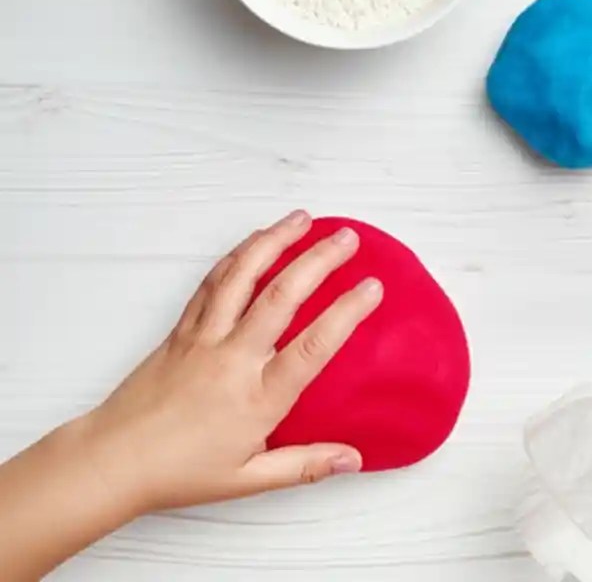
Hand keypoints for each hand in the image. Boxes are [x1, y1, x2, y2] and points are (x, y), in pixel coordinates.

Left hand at [68, 210, 383, 515]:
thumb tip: (353, 459)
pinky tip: (255, 242)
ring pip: (242, 277)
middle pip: (281, 296)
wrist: (112, 461)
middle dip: (319, 260)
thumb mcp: (249, 479)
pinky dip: (238, 256)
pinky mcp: (181, 330)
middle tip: (348, 239)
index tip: (372, 287)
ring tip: (302, 219)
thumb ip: (305, 465)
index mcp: (257, 398)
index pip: (312, 347)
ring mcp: (204, 338)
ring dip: (275, 241)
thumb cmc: (179, 472)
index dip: (345, 313)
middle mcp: (232, 359)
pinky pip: (213, 283)